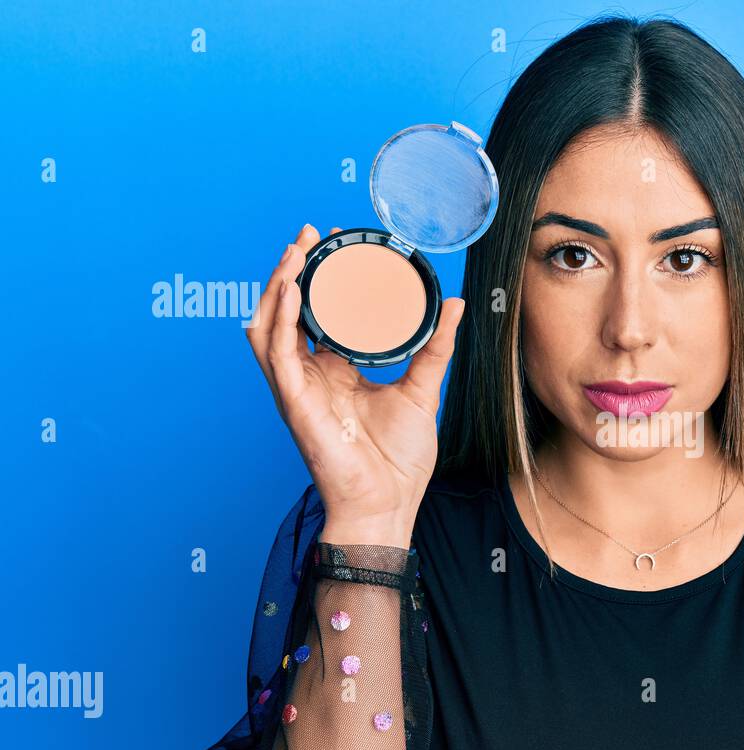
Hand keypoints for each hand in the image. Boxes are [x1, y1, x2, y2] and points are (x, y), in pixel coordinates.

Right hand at [246, 224, 463, 542]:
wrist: (389, 503)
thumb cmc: (399, 461)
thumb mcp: (423, 391)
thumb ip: (435, 347)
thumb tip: (454, 305)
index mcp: (335, 371)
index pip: (318, 314)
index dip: (320, 278)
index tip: (334, 243)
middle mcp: (311, 376)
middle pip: (288, 312)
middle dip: (294, 270)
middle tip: (310, 234)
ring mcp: (298, 388)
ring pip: (271, 325)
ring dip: (278, 285)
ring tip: (296, 252)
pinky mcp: (294, 402)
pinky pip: (277, 354)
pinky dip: (281, 319)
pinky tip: (292, 290)